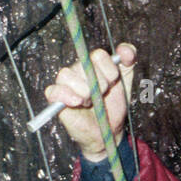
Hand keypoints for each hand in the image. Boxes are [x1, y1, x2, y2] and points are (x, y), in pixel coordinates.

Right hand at [45, 44, 136, 161]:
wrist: (107, 130)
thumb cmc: (112, 105)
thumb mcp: (125, 81)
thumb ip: (128, 61)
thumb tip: (126, 50)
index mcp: (92, 64)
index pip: (98, 55)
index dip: (109, 70)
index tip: (113, 83)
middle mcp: (77, 70)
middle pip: (83, 64)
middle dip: (99, 83)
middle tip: (101, 95)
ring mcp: (65, 84)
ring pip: (67, 75)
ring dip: (84, 91)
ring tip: (90, 102)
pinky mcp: (56, 99)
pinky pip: (52, 91)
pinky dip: (64, 95)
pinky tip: (78, 102)